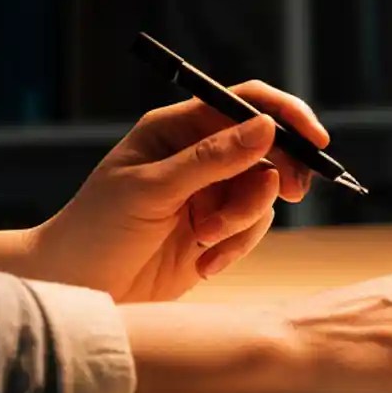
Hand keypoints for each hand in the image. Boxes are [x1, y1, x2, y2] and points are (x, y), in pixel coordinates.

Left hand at [30, 80, 329, 302]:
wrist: (76, 290)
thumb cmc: (98, 230)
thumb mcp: (153, 189)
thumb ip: (213, 159)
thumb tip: (267, 127)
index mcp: (177, 129)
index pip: (243, 102)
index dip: (285, 114)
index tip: (314, 139)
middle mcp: (199, 154)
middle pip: (267, 147)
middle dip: (280, 173)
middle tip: (294, 194)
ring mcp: (210, 192)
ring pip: (264, 192)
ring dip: (243, 221)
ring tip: (206, 241)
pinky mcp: (217, 228)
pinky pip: (253, 228)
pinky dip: (235, 247)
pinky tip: (203, 264)